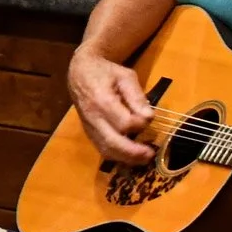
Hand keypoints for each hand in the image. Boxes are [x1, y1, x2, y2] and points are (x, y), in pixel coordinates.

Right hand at [67, 48, 155, 166]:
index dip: (140, 124)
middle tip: (151, 153)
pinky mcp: (89, 132)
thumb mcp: (125, 76)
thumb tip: (149, 117)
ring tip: (144, 159)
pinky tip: (131, 157)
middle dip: (134, 152)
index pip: (125, 123)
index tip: (149, 118)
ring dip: (126, 158)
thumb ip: (137, 96)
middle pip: (113, 142)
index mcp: (102, 101)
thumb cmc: (105, 72)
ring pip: (106, 150)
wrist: (80, 73)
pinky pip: (102, 149)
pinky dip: (117, 157)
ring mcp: (89, 127)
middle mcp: (93, 118)